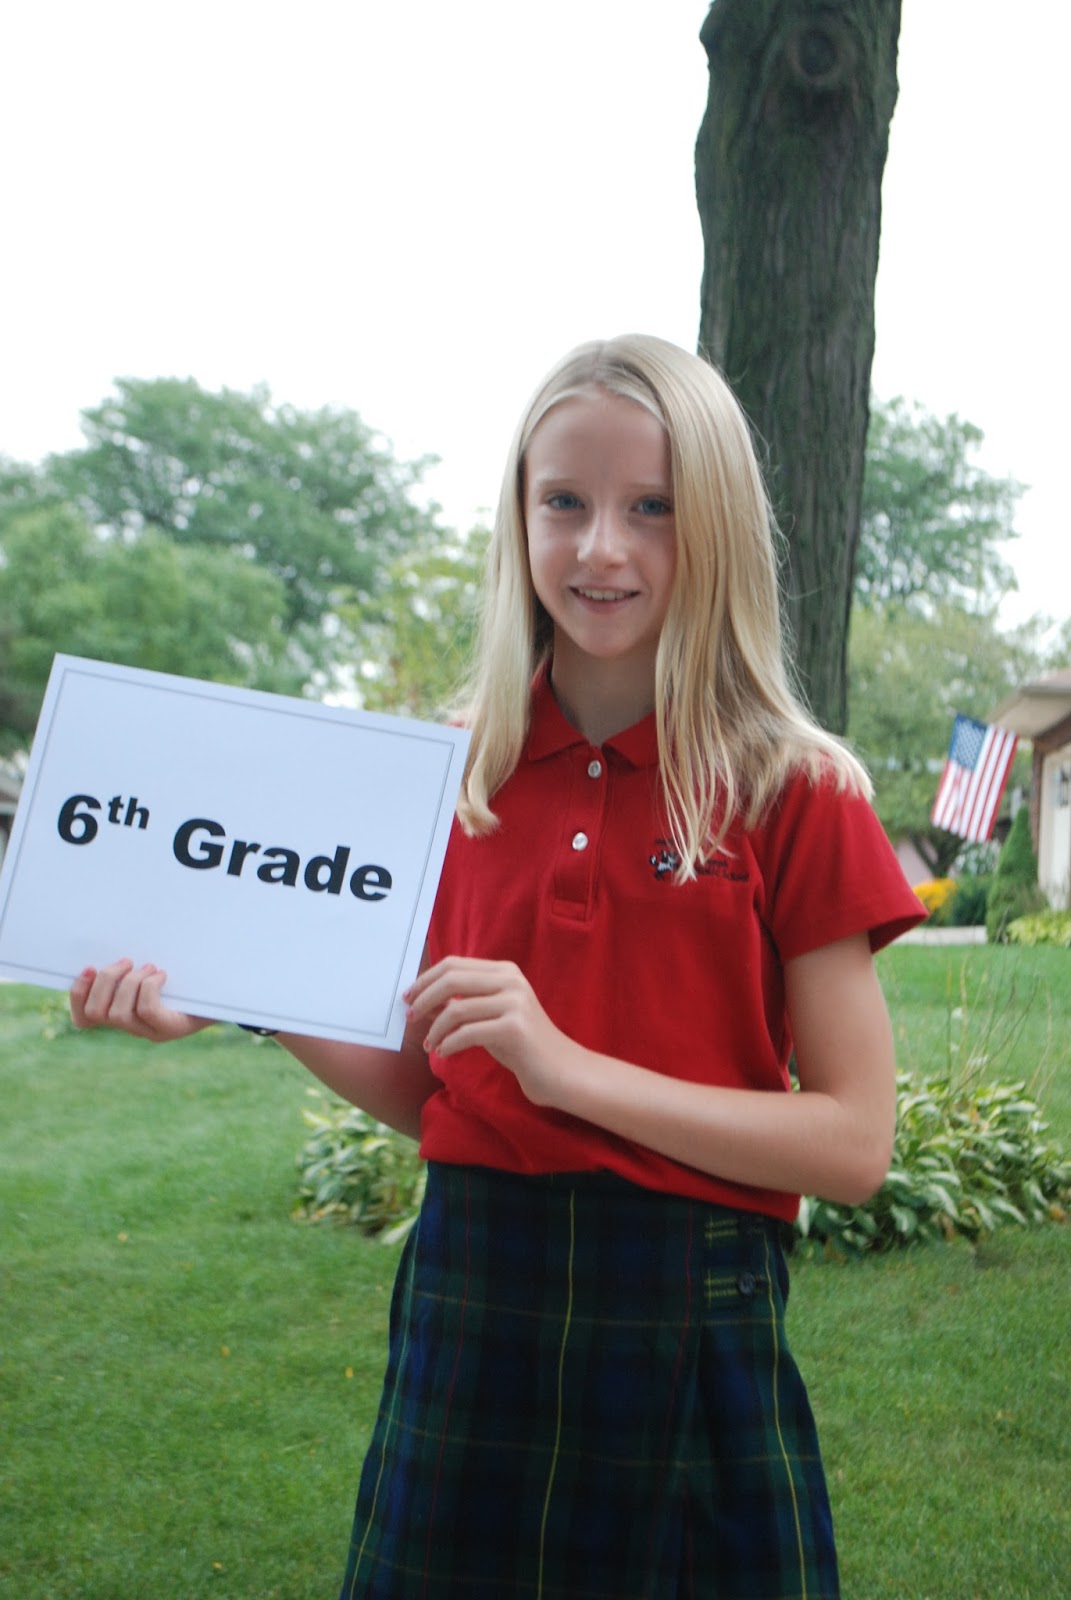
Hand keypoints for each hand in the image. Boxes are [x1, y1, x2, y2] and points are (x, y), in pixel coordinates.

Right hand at [70, 958, 214, 1042]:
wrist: (223, 996)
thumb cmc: (186, 979)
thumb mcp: (157, 968)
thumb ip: (134, 962)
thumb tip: (113, 944)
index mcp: (123, 1015)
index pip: (84, 1018)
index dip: (78, 994)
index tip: (89, 967)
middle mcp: (133, 1028)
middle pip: (96, 1012)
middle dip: (105, 981)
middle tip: (127, 960)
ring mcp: (151, 1032)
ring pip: (118, 1014)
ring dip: (130, 983)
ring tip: (150, 967)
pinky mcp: (170, 1029)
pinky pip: (147, 1010)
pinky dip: (149, 987)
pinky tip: (162, 975)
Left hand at [403, 957, 574, 1107]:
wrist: (561, 1071)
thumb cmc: (522, 1046)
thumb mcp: (489, 1018)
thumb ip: (463, 1004)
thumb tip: (424, 999)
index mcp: (505, 971)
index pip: (454, 964)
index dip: (426, 979)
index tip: (408, 997)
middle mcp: (511, 981)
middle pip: (452, 978)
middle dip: (424, 998)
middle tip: (409, 1017)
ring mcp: (515, 1003)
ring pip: (456, 1008)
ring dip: (434, 1029)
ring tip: (429, 1044)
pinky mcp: (514, 1028)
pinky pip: (467, 1033)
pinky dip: (448, 1044)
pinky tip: (444, 1053)